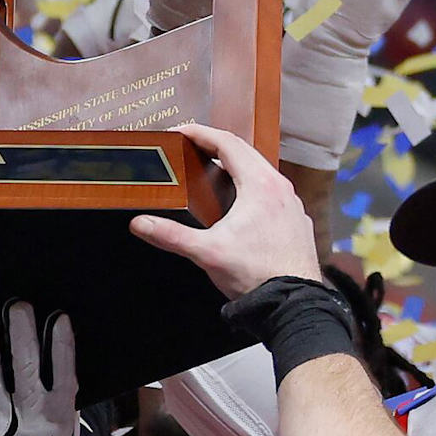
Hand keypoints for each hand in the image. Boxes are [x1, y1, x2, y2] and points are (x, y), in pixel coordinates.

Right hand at [129, 121, 325, 293]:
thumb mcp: (207, 252)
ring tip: (211, 170)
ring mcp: (292, 204)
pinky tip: (239, 202)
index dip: (201, 133)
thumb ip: (171, 235)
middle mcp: (280, 188)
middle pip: (246, 153)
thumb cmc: (257, 275)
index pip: (228, 143)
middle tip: (191, 146)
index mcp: (260, 185)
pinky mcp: (296, 221)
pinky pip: (272, 192)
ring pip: (261, 172)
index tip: (181, 131)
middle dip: (216, 146)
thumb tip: (140, 224)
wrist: (293, 304)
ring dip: (235, 166)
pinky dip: (252, 186)